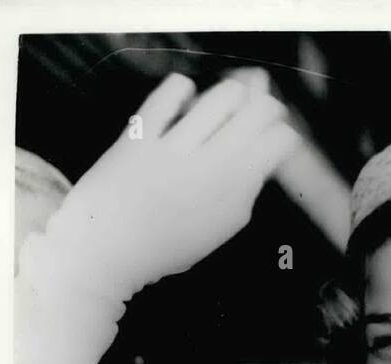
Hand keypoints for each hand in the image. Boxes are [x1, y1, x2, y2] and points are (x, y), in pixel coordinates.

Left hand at [16, 71, 297, 363]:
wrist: (107, 249)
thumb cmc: (164, 245)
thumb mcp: (218, 230)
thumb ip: (241, 195)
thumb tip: (258, 158)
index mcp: (234, 197)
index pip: (277, 144)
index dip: (282, 134)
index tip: (277, 134)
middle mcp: (211, 170)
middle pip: (257, 114)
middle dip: (266, 105)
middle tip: (260, 107)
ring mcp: (175, 150)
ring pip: (222, 97)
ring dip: (234, 92)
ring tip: (231, 97)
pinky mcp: (142, 135)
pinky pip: (169, 93)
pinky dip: (182, 88)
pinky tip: (185, 96)